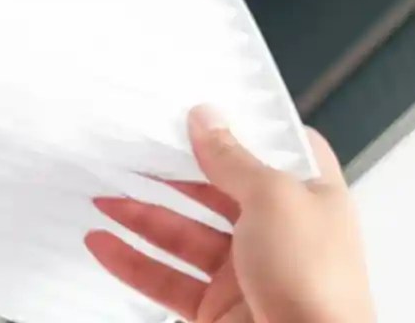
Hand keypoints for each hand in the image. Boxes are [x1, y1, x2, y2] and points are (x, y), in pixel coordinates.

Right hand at [86, 106, 374, 322]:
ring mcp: (245, 273)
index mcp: (309, 199)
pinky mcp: (215, 309)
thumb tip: (206, 117)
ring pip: (183, 235)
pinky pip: (165, 278)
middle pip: (217, 191)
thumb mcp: (274, 200)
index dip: (244, 129)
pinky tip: (101, 243)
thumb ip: (233, 159)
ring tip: (101, 197)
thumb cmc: (313, 281)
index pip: (277, 152)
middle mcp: (279, 233)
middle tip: (129, 150)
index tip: (200, 110)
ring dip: (140, 215)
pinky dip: (130, 262)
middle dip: (173, 172)